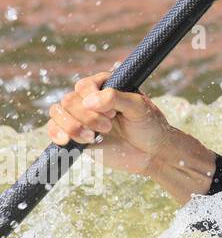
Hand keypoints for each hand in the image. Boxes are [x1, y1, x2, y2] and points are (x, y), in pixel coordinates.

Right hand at [46, 71, 173, 175]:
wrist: (150, 152)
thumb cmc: (149, 125)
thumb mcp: (139, 108)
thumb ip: (116, 98)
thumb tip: (87, 101)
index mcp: (106, 86)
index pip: (84, 86)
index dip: (92, 99)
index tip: (112, 114)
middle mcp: (91, 99)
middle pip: (69, 100)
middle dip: (86, 117)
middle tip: (108, 127)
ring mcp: (81, 117)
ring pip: (58, 112)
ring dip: (72, 126)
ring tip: (93, 137)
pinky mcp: (75, 134)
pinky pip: (54, 129)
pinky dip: (56, 133)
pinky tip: (66, 141)